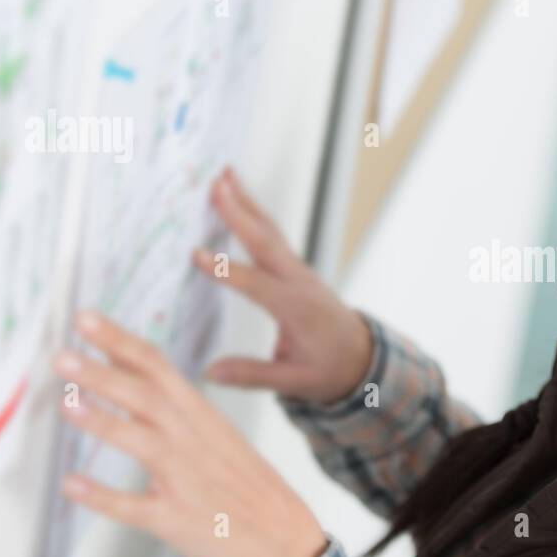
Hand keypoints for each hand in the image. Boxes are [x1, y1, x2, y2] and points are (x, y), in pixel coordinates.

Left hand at [53, 309, 328, 556]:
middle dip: (104, 374)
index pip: (157, 367)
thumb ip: (170, 404)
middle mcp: (192, 440)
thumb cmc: (242, 481)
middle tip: (62, 354)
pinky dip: (104, 497)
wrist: (283, 536)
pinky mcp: (176, 519)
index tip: (85, 317)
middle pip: (147, 397)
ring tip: (65, 403)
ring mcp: (185, 480)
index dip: (120, 341)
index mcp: (200, 414)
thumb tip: (123, 369)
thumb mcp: (214, 431)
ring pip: (143, 443)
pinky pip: (136, 507)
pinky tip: (72, 485)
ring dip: (104, 422)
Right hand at [193, 166, 372, 404]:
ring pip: (270, 231)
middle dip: (241, 214)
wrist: (360, 357)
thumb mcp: (295, 382)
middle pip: (266, 243)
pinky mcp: (295, 267)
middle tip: (217, 186)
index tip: (196, 254)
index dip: (227, 271)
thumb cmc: (328, 370)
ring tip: (225, 174)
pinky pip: (272, 235)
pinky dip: (253, 213)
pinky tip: (237, 196)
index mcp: (297, 310)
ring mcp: (299, 271)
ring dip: (247, 202)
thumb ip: (253, 375)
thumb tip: (210, 373)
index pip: (257, 286)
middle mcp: (299, 283)